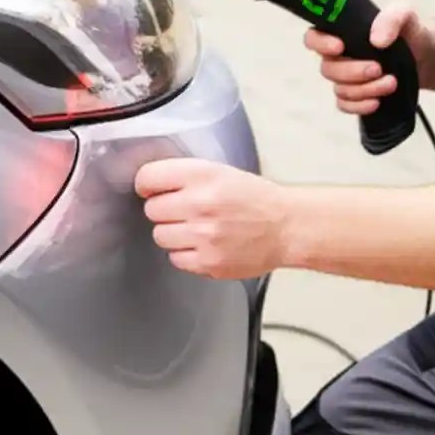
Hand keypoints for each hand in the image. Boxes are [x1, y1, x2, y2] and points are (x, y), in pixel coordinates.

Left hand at [134, 158, 292, 279]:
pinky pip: (175, 259)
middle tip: (185, 211)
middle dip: (164, 210)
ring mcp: (203, 236)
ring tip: (197, 229)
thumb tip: (150, 185)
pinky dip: (186, 254)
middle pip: (151, 210)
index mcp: (203, 175)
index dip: (147, 184)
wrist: (287, 228)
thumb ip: (186, 176)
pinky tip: (204, 245)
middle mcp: (200, 204)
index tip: (151, 189)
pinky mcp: (208, 262)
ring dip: (174, 233)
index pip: (147, 177)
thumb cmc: (256, 200)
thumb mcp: (221, 172)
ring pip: (160, 235)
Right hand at [304, 1, 434, 115]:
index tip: (340, 46)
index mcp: (341, 32)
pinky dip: (359, 106)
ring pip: (340, 89)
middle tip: (378, 69)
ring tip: (391, 83)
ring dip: (364, 90)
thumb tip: (376, 40)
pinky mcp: (356, 96)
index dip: (320, 44)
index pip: (313, 37)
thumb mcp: (405, 15)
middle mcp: (338, 56)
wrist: (426, 57)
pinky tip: (377, 102)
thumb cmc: (409, 31)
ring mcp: (346, 79)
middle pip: (328, 69)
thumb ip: (391, 18)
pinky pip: (345, 106)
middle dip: (353, 72)